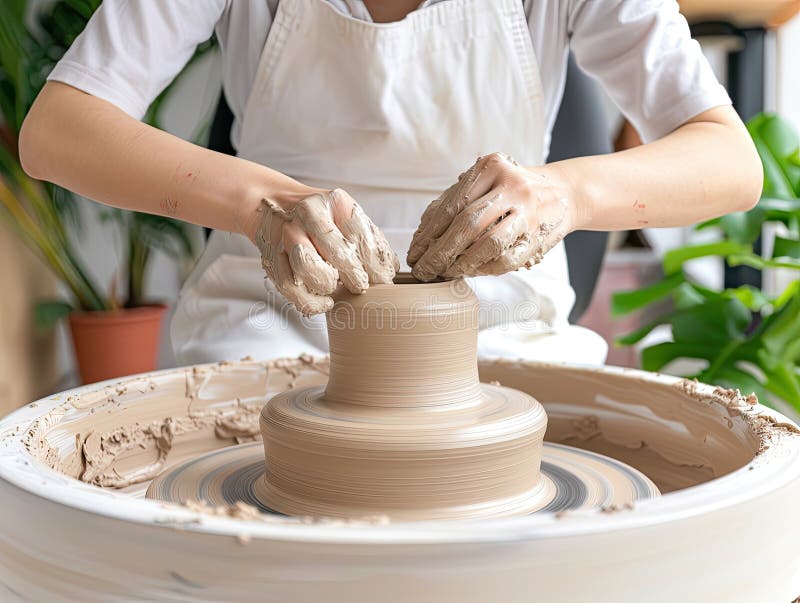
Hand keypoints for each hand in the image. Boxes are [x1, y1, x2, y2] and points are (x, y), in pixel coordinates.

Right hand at [249, 188, 398, 314]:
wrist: (270, 203)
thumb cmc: (318, 216)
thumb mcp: (346, 216)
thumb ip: (369, 239)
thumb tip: (390, 269)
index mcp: (336, 202)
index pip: (363, 237)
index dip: (376, 265)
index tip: (382, 280)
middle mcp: (309, 214)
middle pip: (340, 253)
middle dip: (355, 277)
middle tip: (360, 286)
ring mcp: (287, 234)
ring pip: (310, 268)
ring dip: (328, 285)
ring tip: (336, 287)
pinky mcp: (271, 255)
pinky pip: (290, 286)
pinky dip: (310, 301)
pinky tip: (324, 301)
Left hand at [407, 153, 577, 281]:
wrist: (563, 193)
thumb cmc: (511, 190)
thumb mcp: (485, 182)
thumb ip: (453, 201)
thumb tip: (421, 235)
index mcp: (492, 167)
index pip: (452, 204)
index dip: (429, 233)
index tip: (414, 253)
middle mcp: (512, 186)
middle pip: (468, 224)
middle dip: (440, 252)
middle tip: (424, 270)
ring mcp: (529, 211)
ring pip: (489, 243)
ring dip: (463, 263)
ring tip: (446, 272)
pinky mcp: (540, 234)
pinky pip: (508, 259)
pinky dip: (486, 269)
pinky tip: (472, 271)